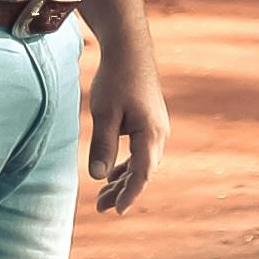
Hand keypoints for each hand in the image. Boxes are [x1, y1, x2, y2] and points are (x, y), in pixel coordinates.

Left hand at [84, 55, 167, 216]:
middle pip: (143, 171)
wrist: (129, 48)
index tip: (116, 211)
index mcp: (151, 133)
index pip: (142, 174)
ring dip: (124, 179)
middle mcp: (159, 133)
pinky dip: (127, 164)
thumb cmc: (116, 78)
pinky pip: (141, 150)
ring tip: (103, 196)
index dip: (129, 195)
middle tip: (100, 208)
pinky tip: (113, 173)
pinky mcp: (150, 120)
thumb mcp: (104, 113)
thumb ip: (103, 146)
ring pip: (142, 162)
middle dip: (123, 191)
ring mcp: (157, 127)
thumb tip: (99, 177)